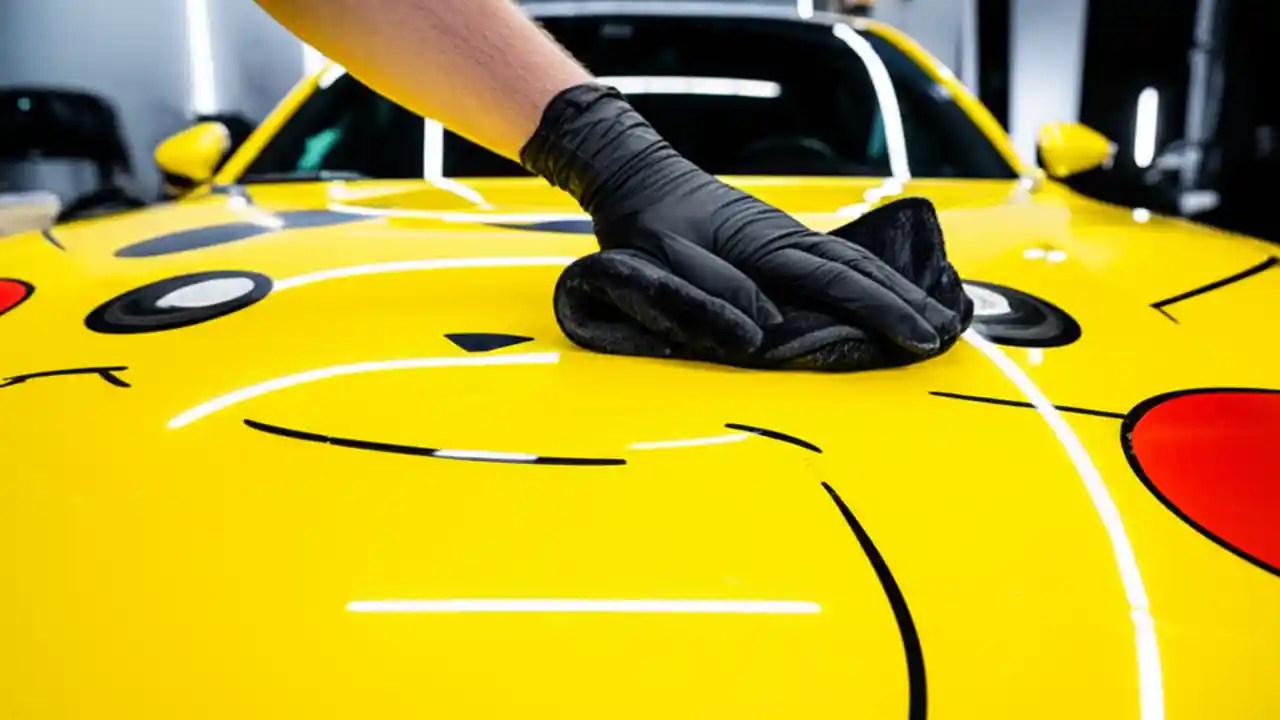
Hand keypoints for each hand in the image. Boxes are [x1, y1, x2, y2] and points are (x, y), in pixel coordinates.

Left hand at [522, 84, 961, 354]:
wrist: (637, 175)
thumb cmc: (647, 223)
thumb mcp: (665, 261)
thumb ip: (714, 292)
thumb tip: (765, 329)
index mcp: (764, 245)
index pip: (836, 282)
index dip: (880, 311)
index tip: (917, 335)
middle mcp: (786, 237)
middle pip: (859, 270)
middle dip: (906, 302)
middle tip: (947, 333)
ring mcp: (786, 235)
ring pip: (853, 263)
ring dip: (896, 289)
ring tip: (934, 315)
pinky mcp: (779, 240)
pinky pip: (836, 262)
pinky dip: (870, 279)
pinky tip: (887, 291)